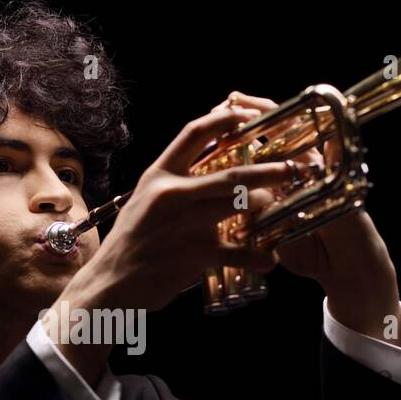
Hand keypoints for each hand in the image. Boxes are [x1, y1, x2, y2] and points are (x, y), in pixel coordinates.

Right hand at [71, 100, 290, 312]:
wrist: (108, 285)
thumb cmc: (129, 244)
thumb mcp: (143, 202)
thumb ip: (172, 184)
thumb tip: (202, 166)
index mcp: (158, 176)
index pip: (194, 133)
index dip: (225, 119)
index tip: (248, 114)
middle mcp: (171, 194)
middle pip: (230, 173)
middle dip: (267, 169)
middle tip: (292, 167)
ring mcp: (184, 224)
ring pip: (239, 205)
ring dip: (266, 204)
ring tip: (280, 206)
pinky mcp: (194, 254)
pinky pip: (238, 252)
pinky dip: (258, 256)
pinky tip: (269, 259)